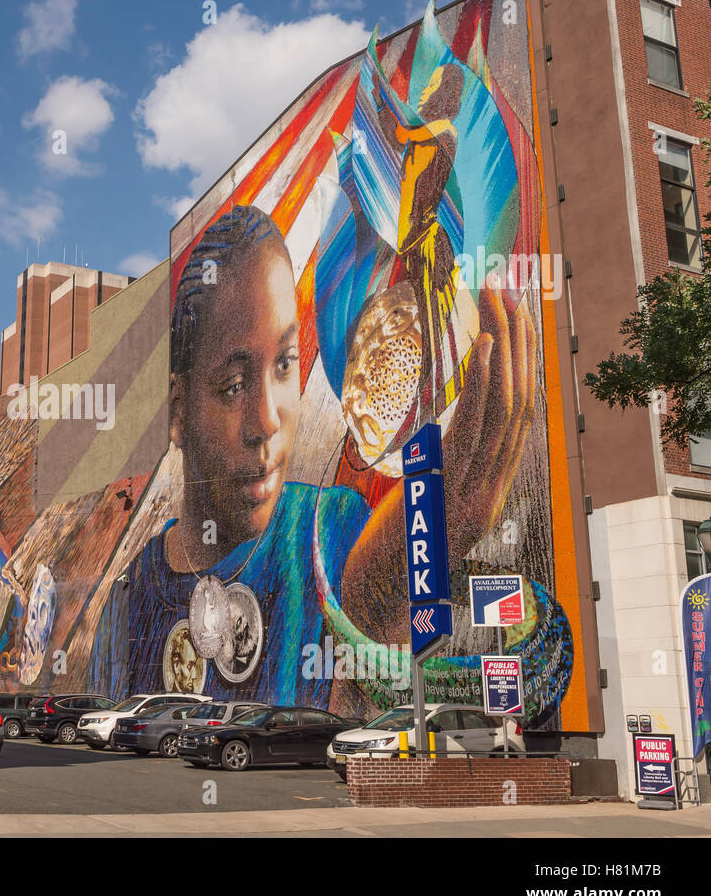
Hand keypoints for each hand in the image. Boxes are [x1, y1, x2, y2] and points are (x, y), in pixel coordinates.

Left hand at [340, 286, 534, 645]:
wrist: (373, 605)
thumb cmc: (388, 556)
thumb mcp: (419, 506)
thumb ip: (434, 472)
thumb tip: (433, 439)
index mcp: (488, 488)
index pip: (518, 416)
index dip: (521, 365)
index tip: (514, 318)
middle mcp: (492, 488)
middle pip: (521, 402)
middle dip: (520, 342)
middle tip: (510, 290)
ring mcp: (475, 492)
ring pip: (507, 408)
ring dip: (507, 348)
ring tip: (500, 300)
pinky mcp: (449, 494)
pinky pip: (475, 430)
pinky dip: (485, 384)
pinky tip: (484, 344)